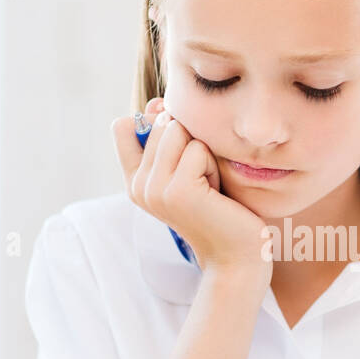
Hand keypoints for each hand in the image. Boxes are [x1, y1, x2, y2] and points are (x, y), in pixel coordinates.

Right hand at [112, 98, 272, 280]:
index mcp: (135, 180)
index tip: (181, 144)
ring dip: (202, 152)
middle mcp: (138, 186)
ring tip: (208, 184)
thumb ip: (169, 137)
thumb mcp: (189, 167)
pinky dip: (214, 165)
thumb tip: (156, 105)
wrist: (236, 254)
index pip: (124, 126)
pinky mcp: (177, 191)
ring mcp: (154, 189)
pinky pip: (197, 148)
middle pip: (161, 123)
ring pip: (177, 131)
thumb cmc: (220, 207)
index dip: (154, 120)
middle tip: (201, 178)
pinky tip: (216, 193)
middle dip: (191, 141)